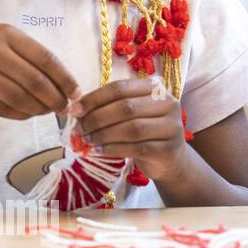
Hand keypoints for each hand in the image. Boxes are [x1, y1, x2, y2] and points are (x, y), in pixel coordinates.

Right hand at [0, 23, 80, 120]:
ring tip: (47, 111)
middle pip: (34, 82)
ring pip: (20, 99)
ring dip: (39, 109)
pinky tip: (28, 113)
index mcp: (6, 34)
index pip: (45, 59)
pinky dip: (21, 114)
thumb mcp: (2, 37)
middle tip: (65, 108)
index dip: (65, 79)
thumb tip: (63, 85)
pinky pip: (3, 109)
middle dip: (55, 99)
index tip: (76, 93)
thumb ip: (29, 55)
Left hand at [72, 78, 187, 179]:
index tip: (75, 109)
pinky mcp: (168, 149)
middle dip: (96, 118)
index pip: (121, 88)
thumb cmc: (144, 132)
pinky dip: (113, 148)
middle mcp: (168, 104)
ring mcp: (171, 127)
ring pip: (131, 128)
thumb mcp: (131, 114)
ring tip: (86, 139)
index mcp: (155, 88)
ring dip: (103, 134)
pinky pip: (136, 148)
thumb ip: (109, 106)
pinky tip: (99, 150)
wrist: (170, 160)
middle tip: (78, 128)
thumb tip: (76, 108)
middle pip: (126, 107)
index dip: (95, 98)